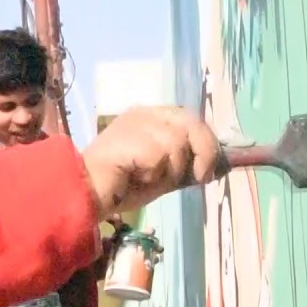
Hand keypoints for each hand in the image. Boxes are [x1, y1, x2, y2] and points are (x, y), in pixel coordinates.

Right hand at [81, 106, 219, 217]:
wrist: (87, 193)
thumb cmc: (122, 186)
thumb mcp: (163, 174)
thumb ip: (185, 165)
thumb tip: (219, 166)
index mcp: (151, 117)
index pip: (190, 119)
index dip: (205, 142)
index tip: (206, 172)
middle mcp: (145, 114)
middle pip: (191, 122)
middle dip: (202, 151)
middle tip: (198, 177)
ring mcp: (136, 122)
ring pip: (177, 142)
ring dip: (170, 169)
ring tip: (148, 178)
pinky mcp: (130, 134)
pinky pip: (160, 155)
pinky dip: (154, 173)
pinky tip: (135, 176)